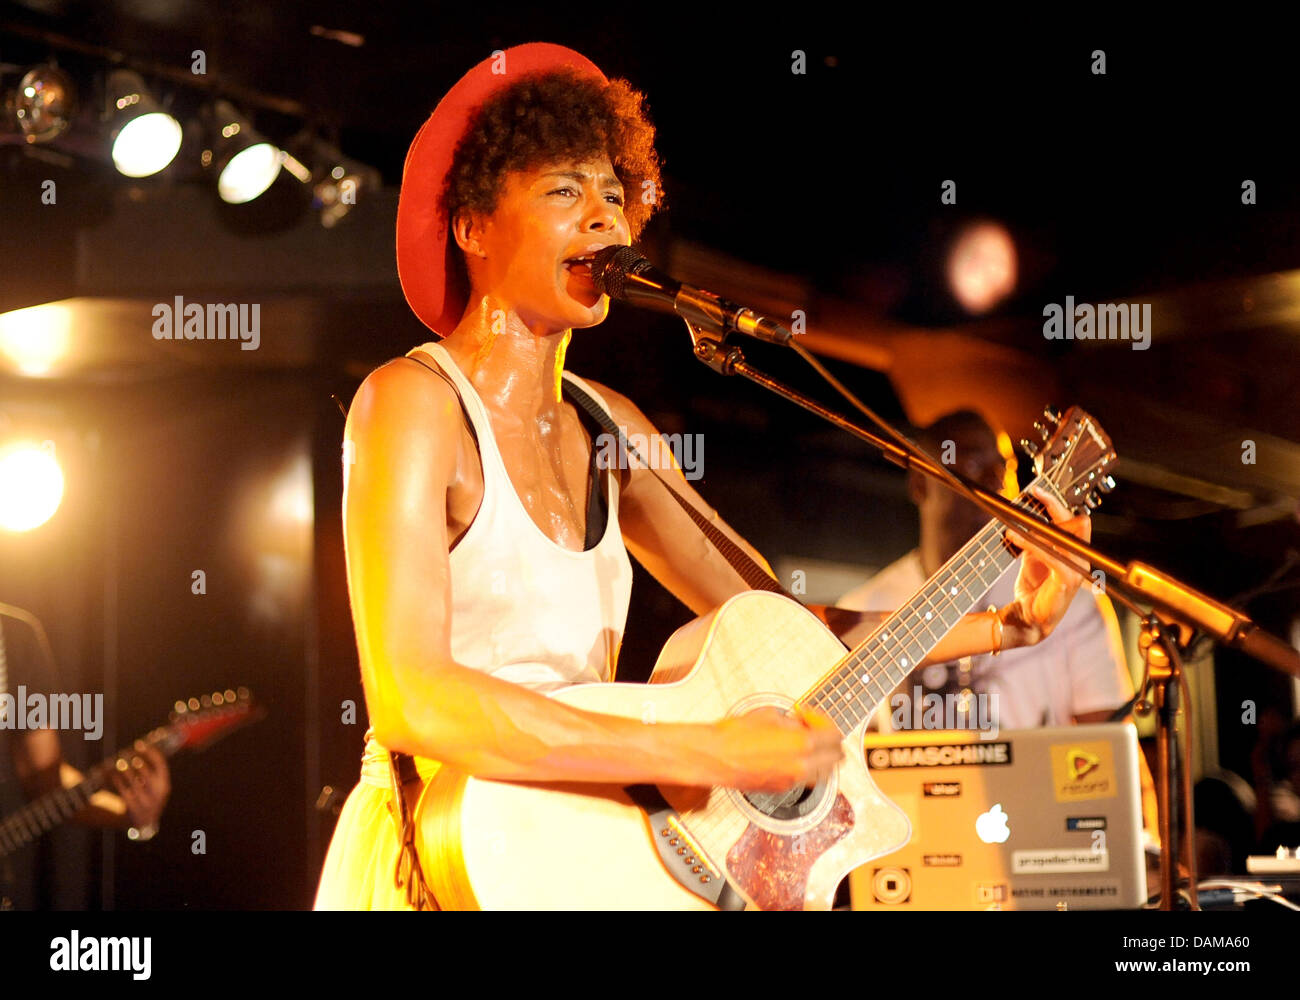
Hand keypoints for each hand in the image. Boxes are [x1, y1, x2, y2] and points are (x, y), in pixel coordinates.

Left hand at [109, 746, 170, 829]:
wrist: (144, 822)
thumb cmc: (149, 798)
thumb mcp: (156, 787)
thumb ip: (153, 772)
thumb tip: (145, 749)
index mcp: (164, 785)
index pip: (160, 765)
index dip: (150, 753)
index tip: (140, 744)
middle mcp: (157, 794)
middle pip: (147, 774)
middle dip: (137, 763)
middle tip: (129, 755)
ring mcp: (146, 801)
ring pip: (134, 783)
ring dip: (126, 771)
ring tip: (120, 764)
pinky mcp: (133, 807)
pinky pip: (124, 792)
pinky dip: (118, 783)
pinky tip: (113, 776)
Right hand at [711, 705, 843, 792]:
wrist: (714, 757)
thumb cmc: (734, 735)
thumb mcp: (769, 715)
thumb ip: (792, 722)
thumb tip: (800, 724)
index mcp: (802, 744)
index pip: (834, 735)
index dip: (824, 721)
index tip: (809, 716)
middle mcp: (802, 766)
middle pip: (836, 758)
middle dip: (828, 741)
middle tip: (813, 729)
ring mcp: (792, 780)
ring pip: (823, 773)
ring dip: (819, 757)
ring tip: (802, 744)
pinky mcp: (780, 788)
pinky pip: (804, 779)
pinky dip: (804, 767)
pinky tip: (787, 755)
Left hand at [1001, 485, 1091, 647]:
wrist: (1028, 617)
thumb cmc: (1032, 587)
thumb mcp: (1032, 555)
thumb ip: (1034, 536)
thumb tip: (1021, 513)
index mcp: (1073, 549)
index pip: (1071, 518)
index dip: (1055, 502)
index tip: (1035, 490)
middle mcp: (1079, 556)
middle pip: (1075, 521)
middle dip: (1055, 505)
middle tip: (1033, 496)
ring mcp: (1077, 567)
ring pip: (1063, 536)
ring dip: (1035, 527)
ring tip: (1010, 526)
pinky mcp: (1068, 579)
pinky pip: (1051, 554)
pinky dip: (1032, 544)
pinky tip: (1015, 538)